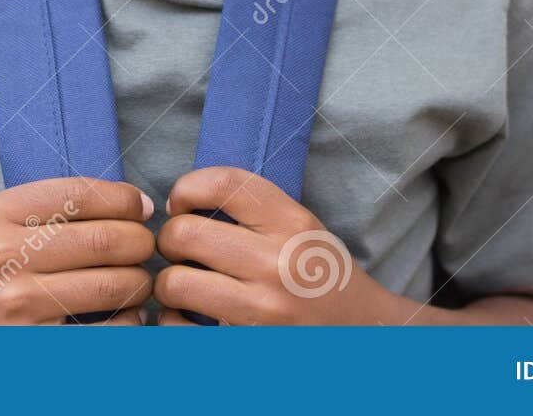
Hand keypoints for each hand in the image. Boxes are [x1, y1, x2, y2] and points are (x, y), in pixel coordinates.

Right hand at [0, 177, 155, 324]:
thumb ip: (49, 207)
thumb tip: (136, 204)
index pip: (81, 193)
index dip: (124, 198)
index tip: (141, 207)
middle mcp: (3, 257)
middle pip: (106, 239)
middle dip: (141, 242)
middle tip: (147, 247)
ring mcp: (16, 306)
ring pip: (113, 285)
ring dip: (140, 282)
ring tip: (140, 281)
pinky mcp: (32, 347)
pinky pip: (106, 333)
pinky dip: (131, 322)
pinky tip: (130, 315)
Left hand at [153, 167, 398, 324]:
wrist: (366, 335)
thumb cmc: (323, 277)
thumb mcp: (303, 229)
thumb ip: (255, 210)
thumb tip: (183, 200)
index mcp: (293, 223)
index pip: (222, 183)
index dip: (186, 188)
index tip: (181, 204)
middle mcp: (279, 263)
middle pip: (185, 233)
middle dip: (169, 241)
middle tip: (177, 250)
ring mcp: (265, 311)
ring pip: (175, 283)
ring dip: (166, 284)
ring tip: (179, 286)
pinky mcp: (250, 348)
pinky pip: (180, 333)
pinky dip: (169, 324)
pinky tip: (182, 319)